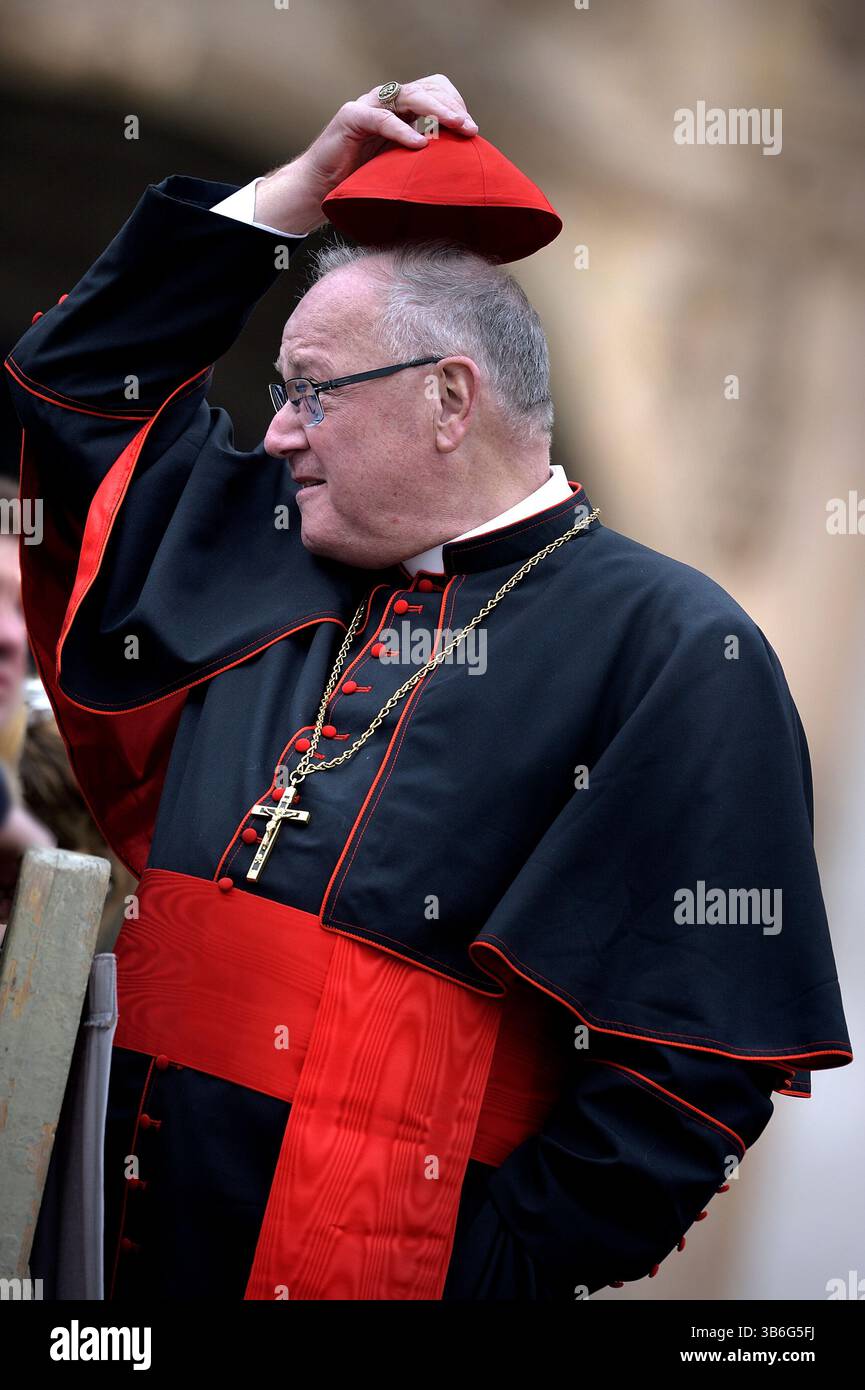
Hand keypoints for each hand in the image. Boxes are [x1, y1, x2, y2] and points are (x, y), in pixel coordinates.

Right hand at [255, 74, 477, 233]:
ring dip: (435, 110)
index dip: (455, 103)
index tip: (471, 130)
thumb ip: (424, 158)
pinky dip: (402, 130)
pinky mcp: (351, 118)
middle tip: (469, 129)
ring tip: (454, 127)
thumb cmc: (362, 182)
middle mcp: (385, 101)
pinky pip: (381, 117)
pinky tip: (419, 145)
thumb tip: (461, 167)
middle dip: (451, 106)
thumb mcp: (402, 168)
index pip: (434, 90)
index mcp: (400, 109)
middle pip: (425, 87)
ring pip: (407, 95)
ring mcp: (367, 106)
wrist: (321, 190)